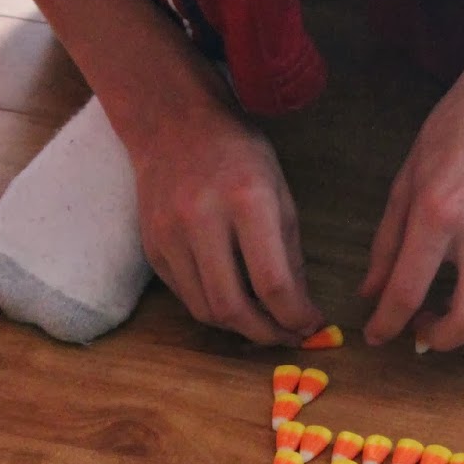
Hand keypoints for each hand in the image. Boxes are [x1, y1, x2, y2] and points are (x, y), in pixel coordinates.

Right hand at [130, 103, 323, 344]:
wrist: (172, 126)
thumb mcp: (279, 193)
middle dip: (266, 334)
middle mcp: (202, 220)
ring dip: (238, 329)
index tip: (311, 325)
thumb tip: (302, 309)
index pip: (273, 282)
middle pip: (233, 307)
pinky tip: (233, 303)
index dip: (295, 316)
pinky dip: (213, 309)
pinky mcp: (152, 249)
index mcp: (246, 201)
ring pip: (205, 310)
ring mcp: (170, 237)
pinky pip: (186, 296)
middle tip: (287, 337)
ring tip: (262, 325)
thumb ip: (290, 254)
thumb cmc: (237, 155)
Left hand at [360, 60, 463, 349]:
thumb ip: (386, 243)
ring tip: (452, 314)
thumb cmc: (457, 132)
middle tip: (420, 329)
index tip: (377, 336)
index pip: (407, 291)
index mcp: (439, 214)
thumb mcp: (406, 181)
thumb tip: (369, 292)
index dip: (386, 324)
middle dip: (438, 339)